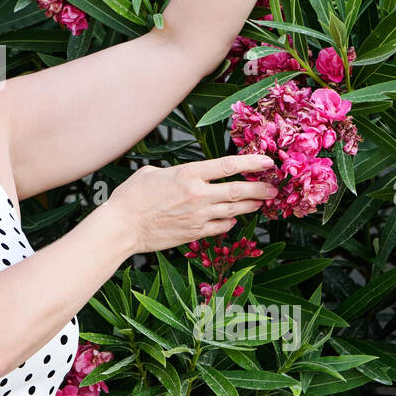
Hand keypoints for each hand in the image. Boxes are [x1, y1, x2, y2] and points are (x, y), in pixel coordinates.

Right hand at [108, 154, 277, 253]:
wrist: (122, 227)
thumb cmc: (130, 198)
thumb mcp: (150, 173)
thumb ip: (173, 173)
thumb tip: (179, 176)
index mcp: (188, 174)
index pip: (228, 166)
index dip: (251, 163)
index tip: (267, 162)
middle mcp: (198, 194)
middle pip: (239, 190)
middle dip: (260, 189)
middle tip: (273, 189)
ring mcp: (198, 216)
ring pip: (234, 209)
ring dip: (250, 206)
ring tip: (261, 202)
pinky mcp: (194, 233)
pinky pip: (221, 227)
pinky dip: (230, 221)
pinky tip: (233, 218)